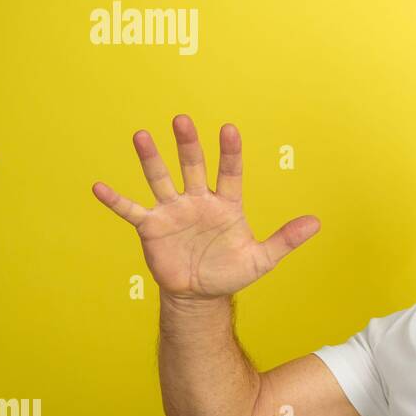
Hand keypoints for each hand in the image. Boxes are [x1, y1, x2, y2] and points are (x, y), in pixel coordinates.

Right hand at [92, 114, 319, 298]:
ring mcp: (173, 211)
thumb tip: (317, 223)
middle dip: (187, 144)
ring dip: (150, 159)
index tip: (229, 129)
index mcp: (226, 204)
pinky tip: (98, 186)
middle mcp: (198, 201)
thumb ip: (286, 239)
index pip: (230, 172)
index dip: (230, 152)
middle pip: (192, 166)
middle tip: (182, 120)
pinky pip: (131, 210)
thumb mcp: (262, 259)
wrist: (201, 295)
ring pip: (161, 179)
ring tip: (141, 135)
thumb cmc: (231, 272)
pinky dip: (115, 200)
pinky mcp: (152, 227)